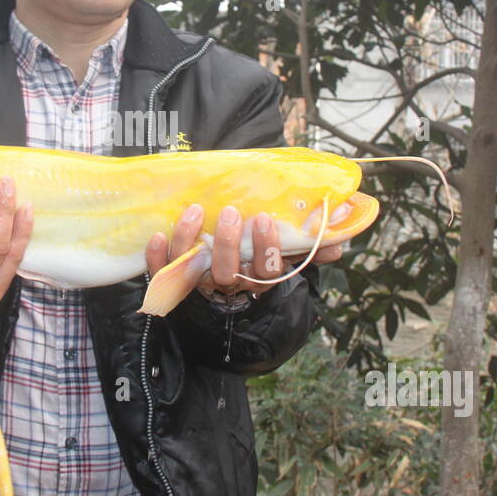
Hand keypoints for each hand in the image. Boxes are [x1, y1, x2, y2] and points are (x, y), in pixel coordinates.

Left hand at [145, 204, 345, 302]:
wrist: (226, 268)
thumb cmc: (259, 250)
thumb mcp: (289, 248)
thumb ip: (314, 244)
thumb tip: (339, 241)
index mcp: (260, 277)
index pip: (267, 271)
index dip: (266, 249)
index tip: (264, 221)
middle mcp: (230, 283)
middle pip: (228, 273)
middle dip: (229, 244)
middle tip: (231, 214)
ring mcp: (200, 281)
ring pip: (193, 271)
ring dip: (192, 242)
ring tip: (195, 212)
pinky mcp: (174, 277)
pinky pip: (162, 273)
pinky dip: (158, 257)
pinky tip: (157, 235)